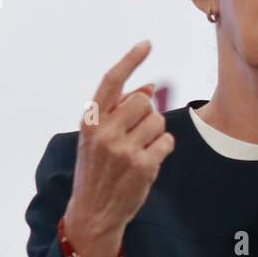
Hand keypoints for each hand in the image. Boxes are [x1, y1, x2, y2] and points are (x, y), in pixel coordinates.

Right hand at [62, 40, 174, 256]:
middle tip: (136, 134)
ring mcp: (123, 149)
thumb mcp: (97, 138)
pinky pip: (167, 141)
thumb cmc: (98, 170)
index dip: (130, 60)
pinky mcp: (142, 165)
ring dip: (155, 133)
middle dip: (147, 114)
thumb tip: (150, 86)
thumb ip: (118, 111)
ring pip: (158, 120)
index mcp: (90, 121)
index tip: (147, 44)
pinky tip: (148, 162)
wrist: (93, 212)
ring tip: (139, 150)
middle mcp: (104, 132)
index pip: (111, 81)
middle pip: (143, 102)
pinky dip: (162, 149)